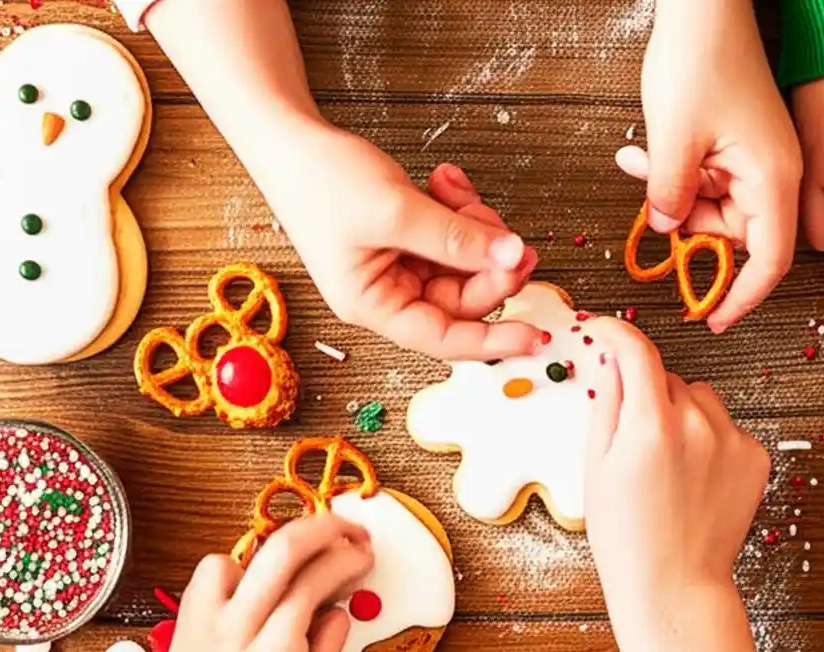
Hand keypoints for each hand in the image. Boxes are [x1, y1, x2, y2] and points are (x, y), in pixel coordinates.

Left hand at [144, 514, 372, 651]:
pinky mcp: (184, 626)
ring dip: (275, 547)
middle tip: (346, 529)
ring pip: (241, 555)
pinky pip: (208, 575)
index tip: (362, 555)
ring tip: (304, 553)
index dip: (347, 558)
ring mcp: (204, 626)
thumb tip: (340, 615)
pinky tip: (256, 581)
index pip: (316, 582)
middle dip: (323, 527)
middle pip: (282, 551)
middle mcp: (236, 633)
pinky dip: (235, 566)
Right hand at [274, 124, 539, 360]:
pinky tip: (444, 180)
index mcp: (374, 305)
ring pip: (463, 260)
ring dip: (472, 224)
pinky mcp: (406, 237)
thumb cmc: (319, 181)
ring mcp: (398, 264)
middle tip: (508, 233)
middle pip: (463, 294)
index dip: (493, 339)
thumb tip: (512, 256)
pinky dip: (457, 208)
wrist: (288, 138)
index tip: (535, 335)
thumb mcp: (396, 212)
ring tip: (455, 189)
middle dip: (488, 259)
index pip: (445, 338)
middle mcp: (387, 292)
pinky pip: (451, 234)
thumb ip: (456, 239)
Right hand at [584, 318, 770, 651]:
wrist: (675, 584)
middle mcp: (697, 423)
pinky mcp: (756, 456)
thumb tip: (611, 357)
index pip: (636, 349)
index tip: (605, 329)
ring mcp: (732, 439)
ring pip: (699, 397)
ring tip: (668, 462)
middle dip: (647, 393)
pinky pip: (725, 425)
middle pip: (667, 377)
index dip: (617, 331)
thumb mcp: (597, 465)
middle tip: (633, 439)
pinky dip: (709, 438)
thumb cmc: (627, 534)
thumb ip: (606, 402)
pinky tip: (695, 476)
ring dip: (681, 413)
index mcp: (650, 425)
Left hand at [617, 0, 800, 332]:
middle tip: (649, 200)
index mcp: (773, 178)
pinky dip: (676, 171)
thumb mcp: (674, 139)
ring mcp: (758, 155)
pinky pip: (708, 174)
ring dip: (672, 192)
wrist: (705, 3)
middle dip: (685, 223)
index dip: (743, 297)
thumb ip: (671, 196)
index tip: (714, 319)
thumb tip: (670, 232)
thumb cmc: (700, 58)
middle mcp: (774, 171)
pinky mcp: (740, 141)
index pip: (770, 260)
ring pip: (714, 203)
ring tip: (640, 158)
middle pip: (733, 232)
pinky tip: (646, 149)